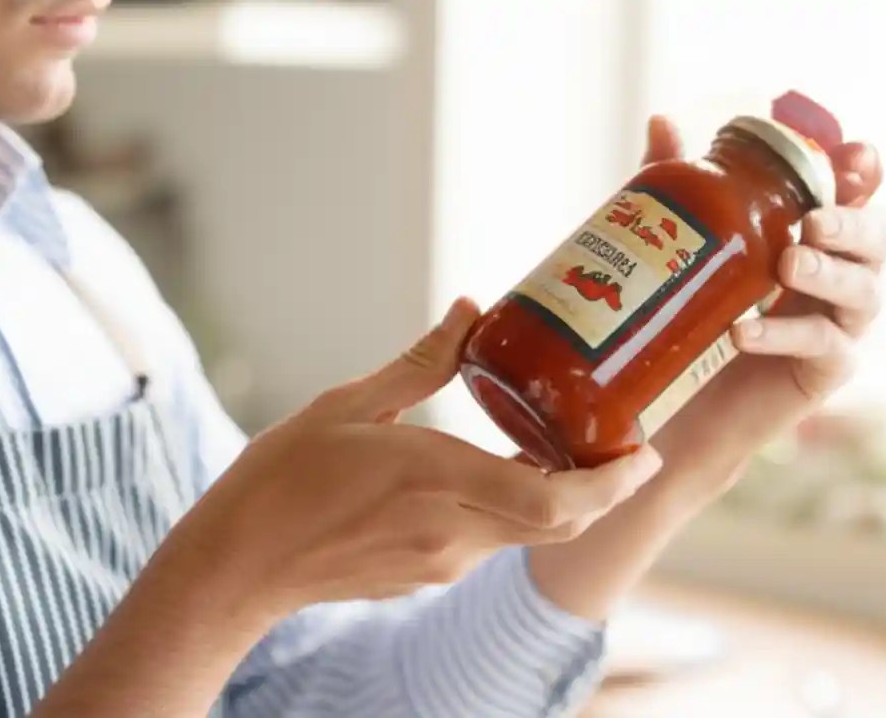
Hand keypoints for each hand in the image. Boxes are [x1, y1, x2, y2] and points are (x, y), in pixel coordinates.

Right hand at [173, 299, 662, 618]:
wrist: (240, 564)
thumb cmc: (282, 480)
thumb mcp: (349, 404)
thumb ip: (421, 362)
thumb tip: (471, 311)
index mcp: (434, 479)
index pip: (554, 497)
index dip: (612, 480)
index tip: (645, 450)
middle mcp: (451, 532)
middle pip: (560, 522)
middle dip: (606, 489)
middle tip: (630, 445)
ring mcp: (442, 562)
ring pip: (529, 532)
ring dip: (562, 496)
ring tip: (570, 445)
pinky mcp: (428, 574)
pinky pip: (493, 541)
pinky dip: (518, 509)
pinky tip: (506, 471)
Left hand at [642, 115, 885, 497]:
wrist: (673, 413)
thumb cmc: (686, 325)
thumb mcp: (678, 251)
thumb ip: (679, 190)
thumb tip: (663, 119)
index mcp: (811, 242)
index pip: (855, 197)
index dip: (865, 173)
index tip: (855, 155)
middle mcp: (833, 281)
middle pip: (877, 239)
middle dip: (853, 221)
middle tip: (812, 220)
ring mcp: (835, 328)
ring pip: (865, 291)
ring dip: (830, 272)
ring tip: (787, 264)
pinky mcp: (822, 374)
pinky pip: (824, 347)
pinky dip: (786, 334)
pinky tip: (745, 332)